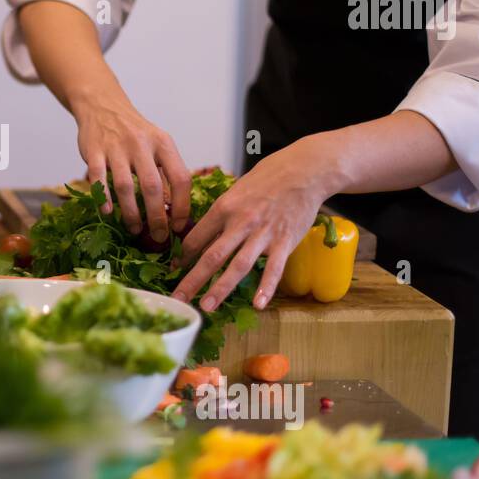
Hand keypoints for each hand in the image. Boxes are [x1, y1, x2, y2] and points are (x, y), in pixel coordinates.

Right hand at [74, 97, 190, 242]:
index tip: (179, 226)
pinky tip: (108, 213)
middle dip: (156, 217)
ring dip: (131, 213)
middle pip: (152, 187)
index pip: (181, 178)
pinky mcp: (94, 151)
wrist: (103, 106)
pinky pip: (99, 178)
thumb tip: (174, 211)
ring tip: (134, 229)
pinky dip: (104, 198)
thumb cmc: (134, 133)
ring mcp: (116, 147)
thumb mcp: (157, 144)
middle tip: (158, 236)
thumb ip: (166, 172)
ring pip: (125, 186)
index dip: (182, 206)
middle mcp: (142, 144)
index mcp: (163, 144)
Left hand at [171, 134, 342, 311]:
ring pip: (238, 266)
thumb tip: (203, 235)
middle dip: (192, 280)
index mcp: (224, 208)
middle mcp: (240, 222)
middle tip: (178, 300)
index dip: (183, 257)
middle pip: (212, 256)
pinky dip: (266, 287)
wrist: (304, 171)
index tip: (174, 271)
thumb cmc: (267, 179)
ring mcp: (263, 233)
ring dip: (221, 289)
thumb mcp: (236, 190)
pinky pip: (274, 268)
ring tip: (206, 307)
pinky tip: (257, 305)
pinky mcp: (285, 241)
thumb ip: (221, 214)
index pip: (196, 237)